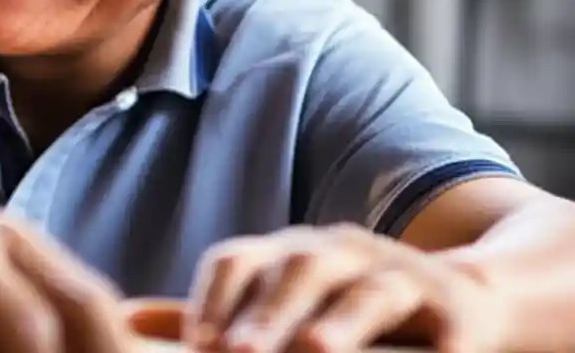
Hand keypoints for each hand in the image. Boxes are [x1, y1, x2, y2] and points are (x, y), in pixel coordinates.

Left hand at [185, 224, 508, 352]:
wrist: (466, 301)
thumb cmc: (347, 308)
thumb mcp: (280, 303)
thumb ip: (215, 313)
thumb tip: (128, 317)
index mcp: (287, 252)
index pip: (237, 260)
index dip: (213, 298)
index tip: (194, 342)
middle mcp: (337, 251)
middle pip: (295, 272)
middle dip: (264, 314)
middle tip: (233, 352)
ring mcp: (396, 271)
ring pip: (364, 293)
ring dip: (337, 325)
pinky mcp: (451, 305)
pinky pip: (438, 322)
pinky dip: (424, 343)